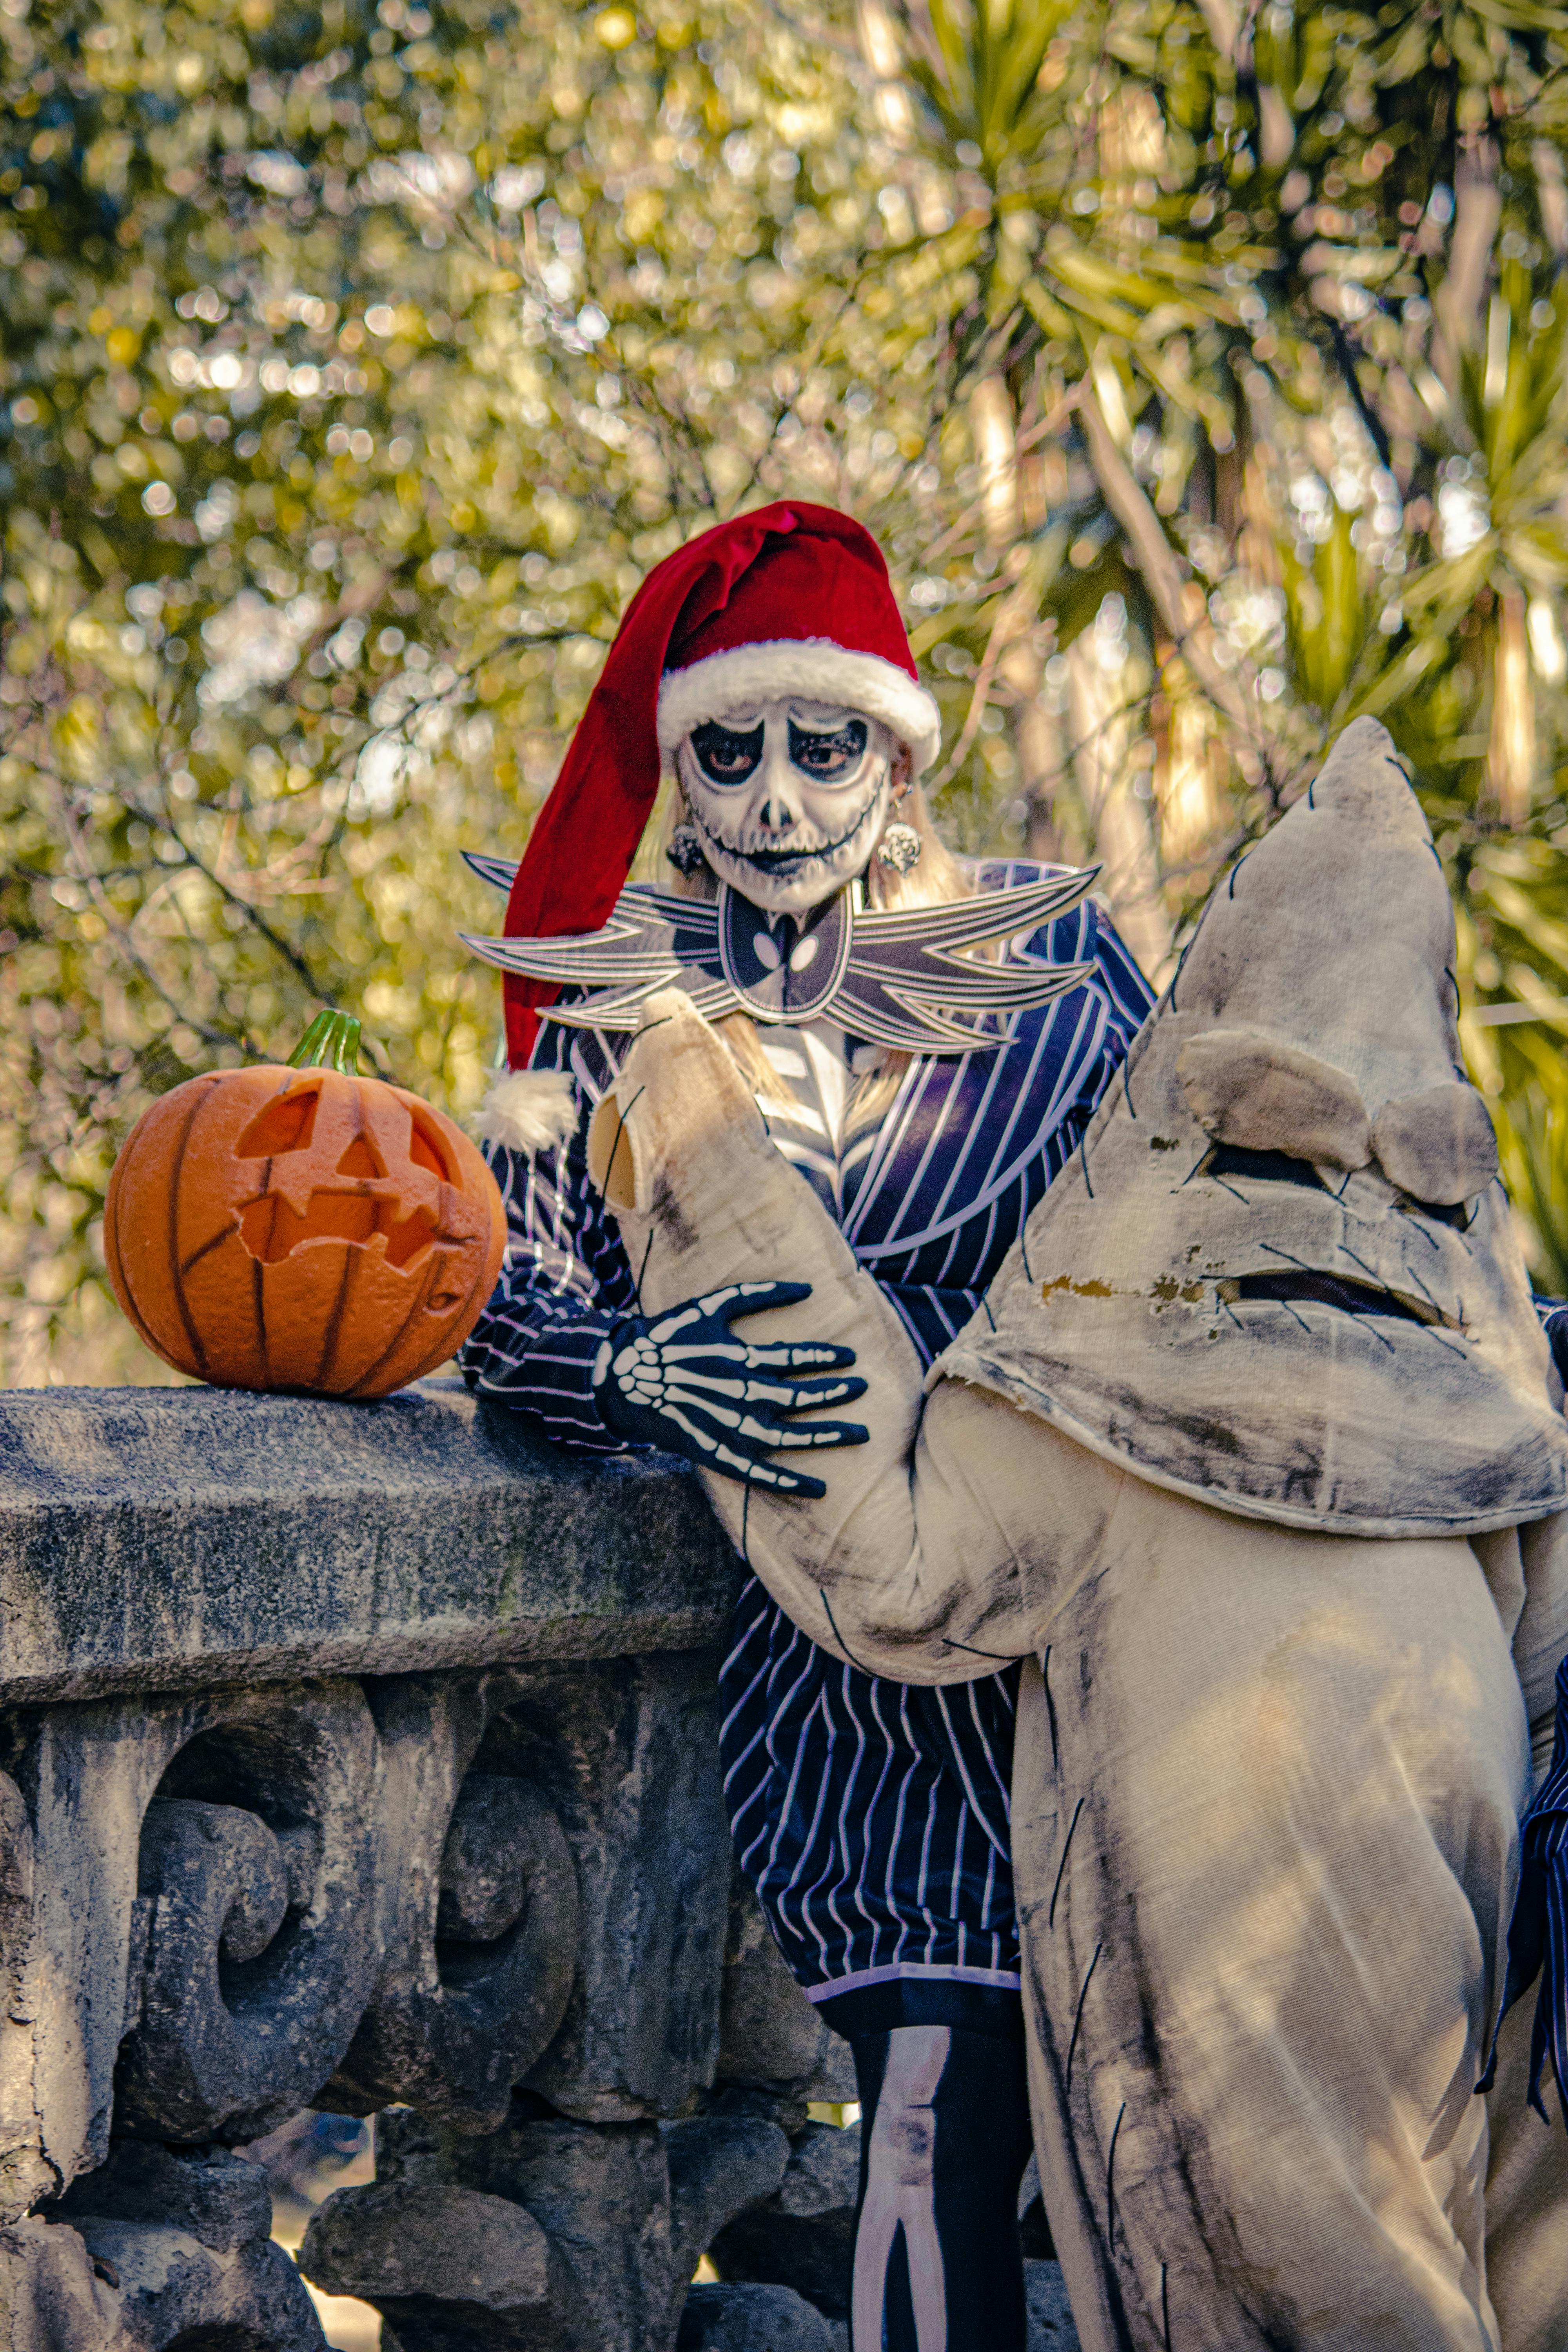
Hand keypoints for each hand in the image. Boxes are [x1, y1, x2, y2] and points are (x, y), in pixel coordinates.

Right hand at [595, 1281, 867, 1495]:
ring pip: (792, 1436)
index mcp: (741, 1360)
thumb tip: (807, 1287)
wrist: (624, 1376)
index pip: (797, 1359)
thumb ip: (758, 1293)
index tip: (850, 1356)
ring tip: (862, 1433)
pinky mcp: (718, 1453)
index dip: (827, 1357)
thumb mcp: (712, 1306)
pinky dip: (791, 1483)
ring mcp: (731, 1428)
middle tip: (863, 1388)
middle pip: (802, 1398)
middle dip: (837, 1392)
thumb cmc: (670, 1336)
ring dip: (829, 1435)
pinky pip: (761, 1474)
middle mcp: (742, 1395)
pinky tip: (820, 1488)